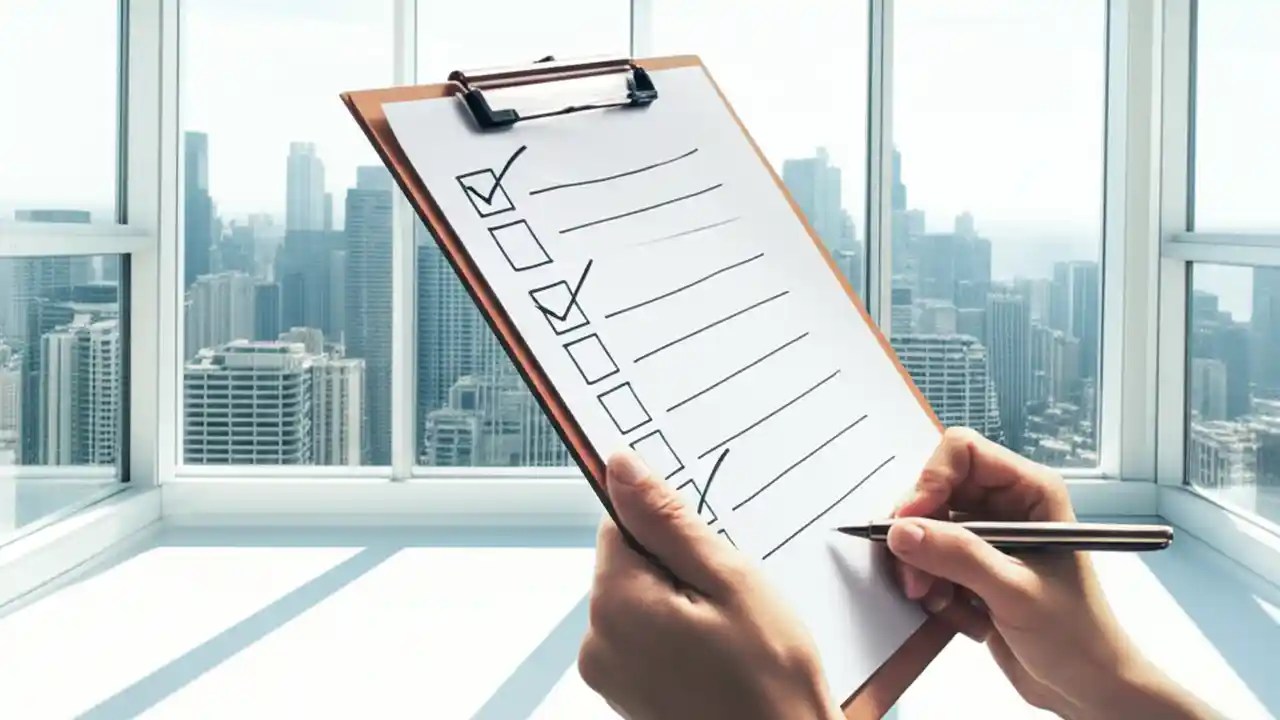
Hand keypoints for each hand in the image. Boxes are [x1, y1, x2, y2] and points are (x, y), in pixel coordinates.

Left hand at [578, 450, 842, 719]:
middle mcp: (596, 642)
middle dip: (679, 571)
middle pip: (630, 566)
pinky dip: (679, 640)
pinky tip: (718, 660)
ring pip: (642, 604)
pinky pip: (647, 642)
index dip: (670, 530)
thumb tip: (620, 466)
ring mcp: (609, 676)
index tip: (709, 551)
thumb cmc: (770, 682)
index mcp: (614, 603)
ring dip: (682, 607)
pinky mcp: (627, 698)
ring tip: (730, 638)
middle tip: (730, 603)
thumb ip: (668, 520)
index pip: (621, 525)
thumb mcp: (729, 580)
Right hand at [888, 427, 1217, 719]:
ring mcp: (986, 538)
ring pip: (924, 529)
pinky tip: (964, 616)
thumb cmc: (1076, 636)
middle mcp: (1006, 506)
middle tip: (916, 577)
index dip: (930, 480)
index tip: (908, 521)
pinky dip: (933, 591)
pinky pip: (927, 563)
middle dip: (919, 535)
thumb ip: (958, 557)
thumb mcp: (1015, 592)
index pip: (963, 452)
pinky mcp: (971, 569)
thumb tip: (901, 531)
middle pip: (934, 491)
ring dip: (923, 569)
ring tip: (943, 602)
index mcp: (1030, 491)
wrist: (1087, 688)